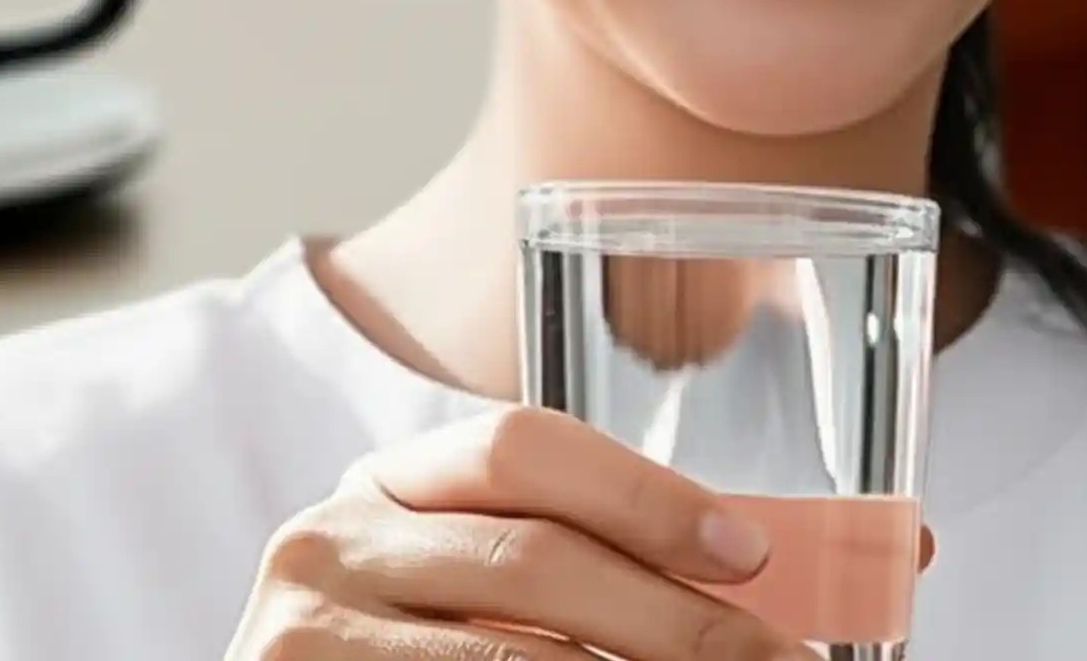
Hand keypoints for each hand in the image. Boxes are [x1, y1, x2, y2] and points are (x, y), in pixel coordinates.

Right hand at [226, 407, 823, 659]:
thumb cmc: (411, 652)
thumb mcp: (469, 586)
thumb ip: (582, 568)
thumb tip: (765, 588)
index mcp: (388, 486)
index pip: (516, 447)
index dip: (640, 492)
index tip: (747, 551)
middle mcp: (332, 540)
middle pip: (529, 557)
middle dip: (675, 617)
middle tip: (780, 659)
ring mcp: (305, 631)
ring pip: (513, 660)